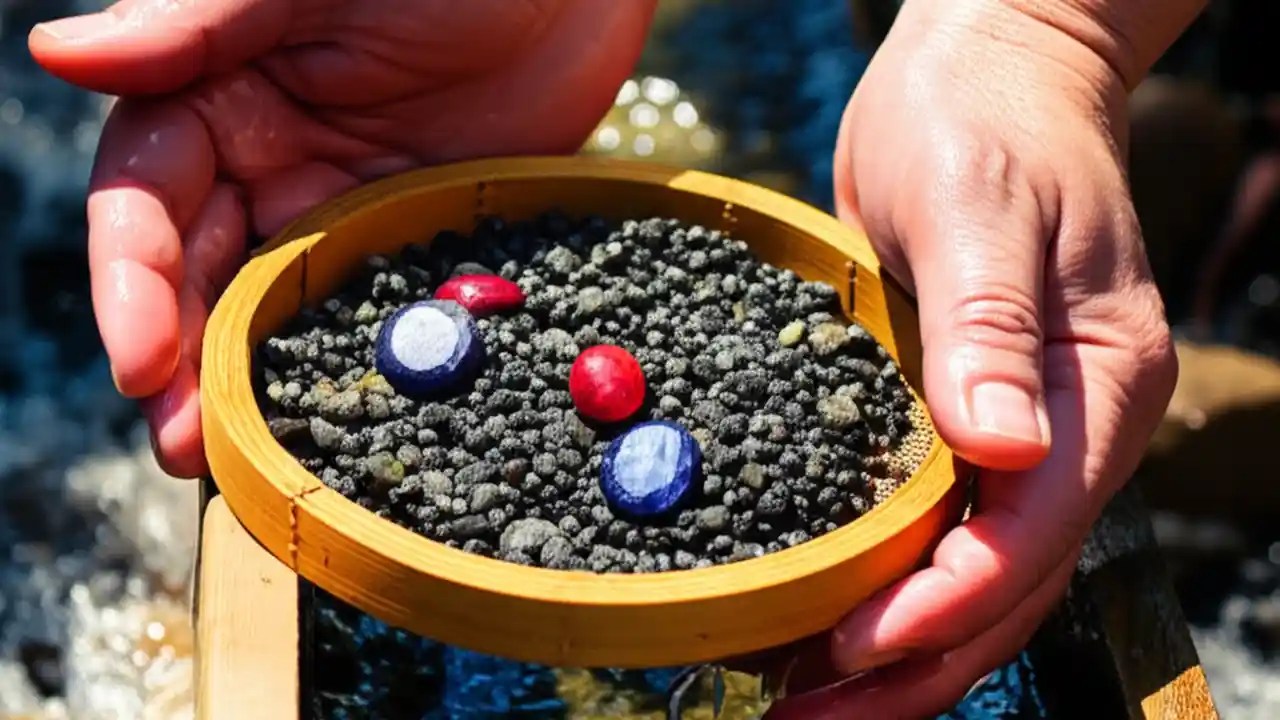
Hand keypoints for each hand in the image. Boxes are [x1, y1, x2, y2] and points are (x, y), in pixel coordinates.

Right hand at [29, 0, 654, 477]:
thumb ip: (199, 24)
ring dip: (251, 383)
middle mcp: (264, 164)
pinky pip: (365, 314)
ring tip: (238, 464)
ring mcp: (339, 211)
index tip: (139, 363)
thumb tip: (59, 54)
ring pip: (272, 309)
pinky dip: (347, 369)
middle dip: (182, 362)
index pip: (146, 200)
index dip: (133, 283)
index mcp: (215, 96)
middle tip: (182, 447)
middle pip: (198, 275)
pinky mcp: (409, 243)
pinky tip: (343, 427)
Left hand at [767, 2, 1178, 716]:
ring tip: (802, 700)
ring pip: (974, 576)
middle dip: (914, 663)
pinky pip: (934, 530)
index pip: (1030, 527)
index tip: (850, 646)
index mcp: (1095, 382)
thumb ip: (989, 323)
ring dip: (897, 652)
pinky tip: (817, 618)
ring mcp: (1016, 432)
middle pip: (1007, 584)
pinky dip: (881, 586)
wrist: (978, 78)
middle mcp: (1066, 426)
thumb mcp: (981, 204)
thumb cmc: (984, 120)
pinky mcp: (957, 422)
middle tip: (807, 714)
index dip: (943, 600)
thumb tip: (1002, 448)